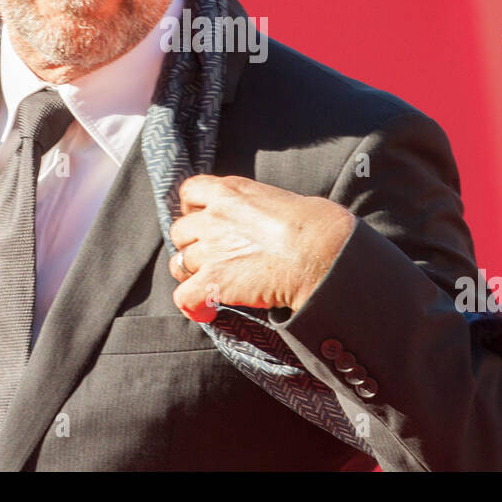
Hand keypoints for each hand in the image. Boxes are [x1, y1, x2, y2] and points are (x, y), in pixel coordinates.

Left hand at [167, 174, 356, 322]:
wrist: (321, 252)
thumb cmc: (315, 224)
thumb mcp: (279, 199)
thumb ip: (255, 206)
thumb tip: (263, 221)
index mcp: (230, 191)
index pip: (190, 191)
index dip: (192, 208)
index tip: (202, 219)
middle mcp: (214, 216)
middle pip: (180, 231)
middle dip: (192, 244)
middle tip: (211, 256)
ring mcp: (211, 248)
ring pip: (180, 263)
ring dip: (194, 274)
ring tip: (212, 283)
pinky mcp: (214, 280)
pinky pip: (185, 297)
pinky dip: (192, 305)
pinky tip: (207, 310)